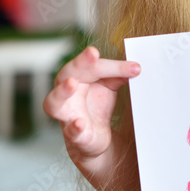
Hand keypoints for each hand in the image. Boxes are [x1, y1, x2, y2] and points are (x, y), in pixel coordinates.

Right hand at [43, 45, 140, 172]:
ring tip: (71, 84)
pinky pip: (70, 131)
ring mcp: (67, 115)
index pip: (91, 65)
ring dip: (62, 92)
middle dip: (80, 62)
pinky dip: (74, 128)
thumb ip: (118, 75)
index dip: (112, 65)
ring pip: (54, 103)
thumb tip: (135, 67)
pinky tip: (80, 123)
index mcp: (76, 77)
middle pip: (67, 74)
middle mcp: (66, 94)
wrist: (95, 137)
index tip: (135, 68)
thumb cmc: (98, 105)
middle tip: (93, 52)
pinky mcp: (74, 135)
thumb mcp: (110, 86)